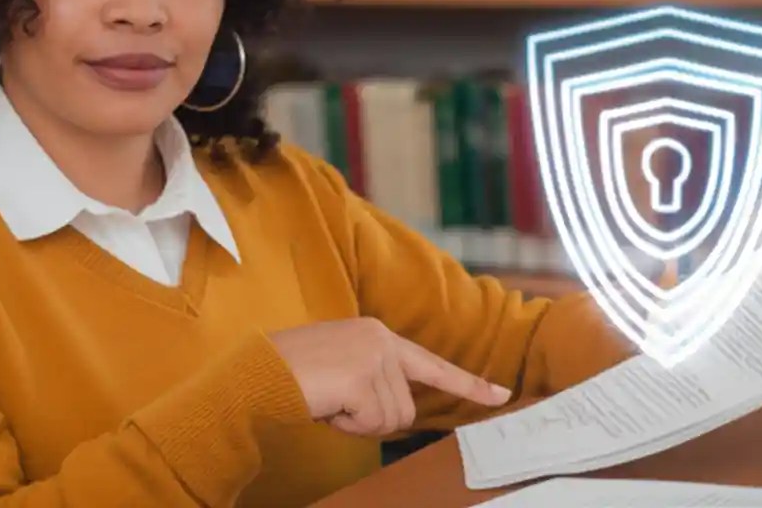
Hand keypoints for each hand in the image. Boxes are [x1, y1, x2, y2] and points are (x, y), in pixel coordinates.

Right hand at [269, 317, 511, 436]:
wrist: (259, 372)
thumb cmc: (293, 375)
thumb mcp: (343, 368)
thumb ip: (375, 381)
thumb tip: (398, 414)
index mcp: (379, 335)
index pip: (433, 365)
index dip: (469, 383)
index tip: (502, 394)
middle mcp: (382, 340)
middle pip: (405, 409)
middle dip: (372, 420)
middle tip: (336, 404)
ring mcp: (375, 357)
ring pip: (391, 421)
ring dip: (357, 423)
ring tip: (328, 400)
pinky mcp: (363, 377)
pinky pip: (371, 423)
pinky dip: (346, 425)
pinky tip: (325, 404)